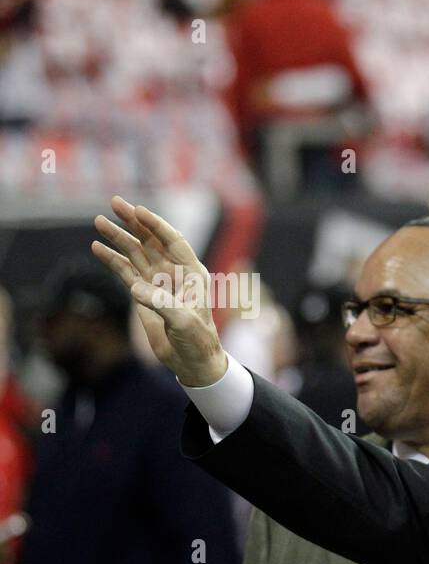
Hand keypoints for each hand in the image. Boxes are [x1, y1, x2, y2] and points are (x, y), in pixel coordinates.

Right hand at [91, 196, 227, 386]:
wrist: (191, 360)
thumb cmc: (196, 340)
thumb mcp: (183, 321)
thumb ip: (161, 304)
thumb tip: (135, 289)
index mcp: (191, 273)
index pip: (173, 241)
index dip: (156, 225)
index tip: (138, 210)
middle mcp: (174, 273)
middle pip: (152, 240)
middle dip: (134, 222)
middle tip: (114, 202)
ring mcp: (158, 282)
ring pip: (136, 253)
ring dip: (119, 237)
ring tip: (99, 221)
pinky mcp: (144, 294)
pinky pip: (126, 271)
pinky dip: (112, 260)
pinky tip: (97, 248)